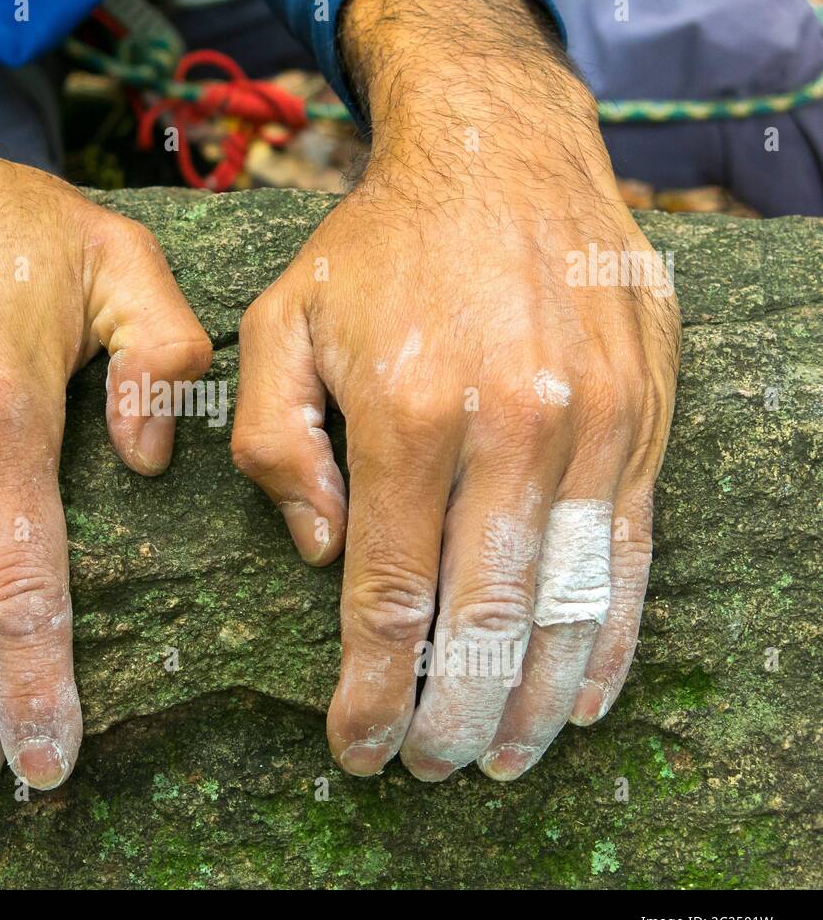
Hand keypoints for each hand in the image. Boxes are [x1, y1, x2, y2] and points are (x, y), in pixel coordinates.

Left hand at [231, 0, 678, 780]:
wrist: (500, 154)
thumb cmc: (375, 248)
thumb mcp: (279, 322)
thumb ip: (274, 443)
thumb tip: (323, 551)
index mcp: (407, 411)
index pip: (387, 592)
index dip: (371, 685)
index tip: (358, 745)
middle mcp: (509, 426)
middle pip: (482, 617)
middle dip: (452, 712)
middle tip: (431, 766)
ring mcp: (593, 424)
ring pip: (567, 602)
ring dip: (537, 700)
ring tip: (507, 757)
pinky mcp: (644, 417)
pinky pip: (634, 553)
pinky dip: (609, 635)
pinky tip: (586, 689)